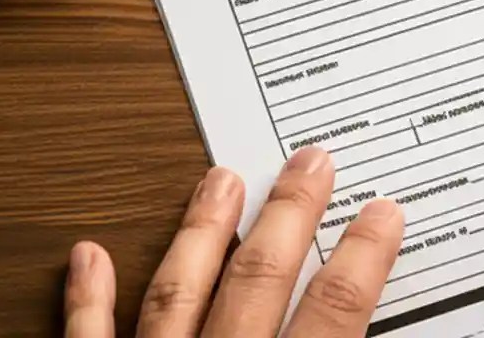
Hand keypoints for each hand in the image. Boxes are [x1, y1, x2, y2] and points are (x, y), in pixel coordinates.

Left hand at [63, 147, 402, 336]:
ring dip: (201, 233)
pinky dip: (88, 298)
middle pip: (260, 280)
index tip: (382, 213)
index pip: (335, 311)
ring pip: (177, 294)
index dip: (364, 256)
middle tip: (309, 163)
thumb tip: (395, 334)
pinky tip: (88, 255)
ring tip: (217, 180)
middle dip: (290, 214)